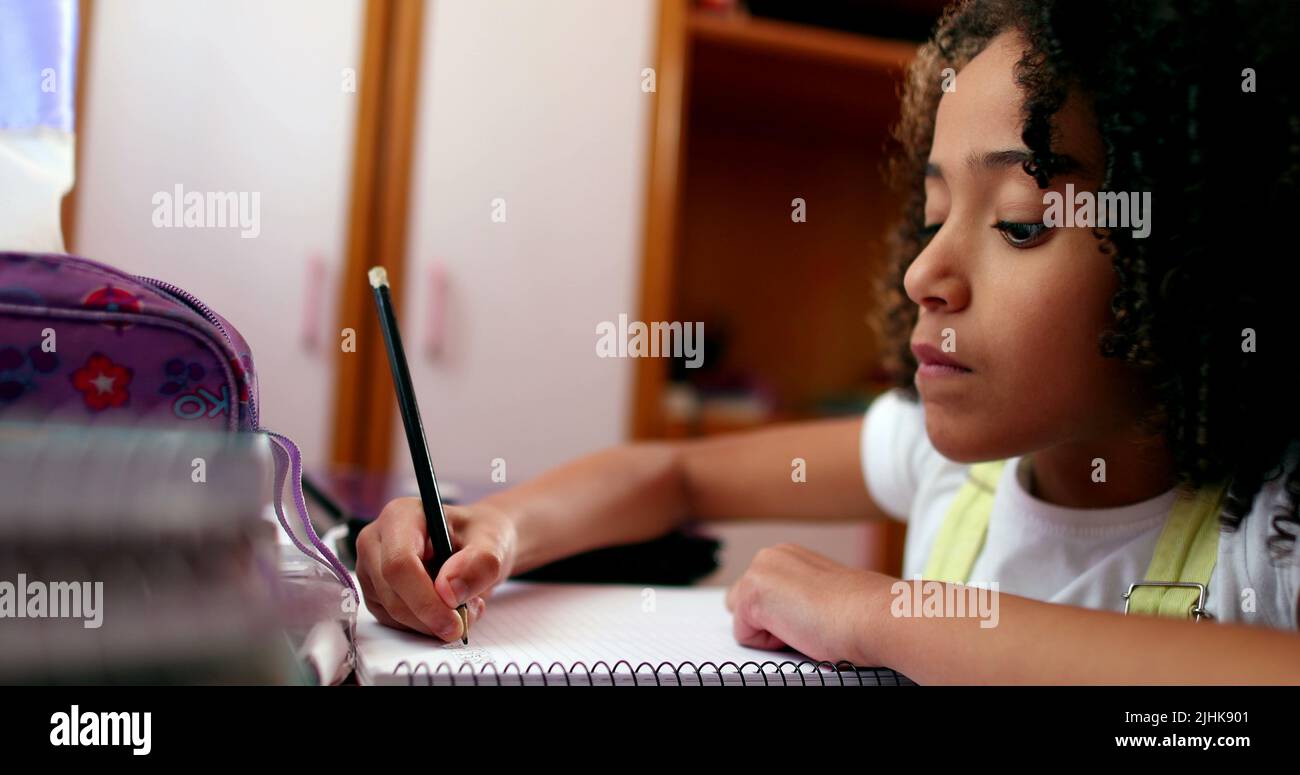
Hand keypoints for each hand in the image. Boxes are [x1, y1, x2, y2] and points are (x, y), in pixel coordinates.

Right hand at [356, 498, 517, 641]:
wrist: (474, 543)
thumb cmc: (479, 535)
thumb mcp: (493, 542)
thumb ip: (480, 563)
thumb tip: (448, 591)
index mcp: (400, 516)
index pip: (399, 564)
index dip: (425, 600)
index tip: (454, 622)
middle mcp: (375, 540)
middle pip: (392, 594)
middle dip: (432, 617)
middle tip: (469, 615)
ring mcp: (370, 568)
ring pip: (392, 614)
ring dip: (431, 623)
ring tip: (465, 605)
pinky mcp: (374, 593)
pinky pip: (393, 622)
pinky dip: (423, 625)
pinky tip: (445, 609)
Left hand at [724, 543, 893, 665]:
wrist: (873, 615)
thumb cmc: (862, 613)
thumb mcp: (825, 597)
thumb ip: (799, 597)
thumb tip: (784, 617)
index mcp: (788, 556)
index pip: (762, 597)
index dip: (784, 618)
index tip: (812, 618)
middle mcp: (769, 557)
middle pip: (742, 606)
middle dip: (769, 623)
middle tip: (809, 624)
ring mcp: (758, 572)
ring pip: (742, 620)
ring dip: (769, 633)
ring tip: (806, 626)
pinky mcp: (751, 594)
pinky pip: (744, 637)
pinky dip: (769, 644)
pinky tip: (799, 630)